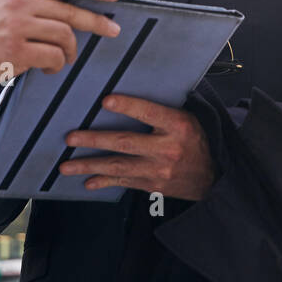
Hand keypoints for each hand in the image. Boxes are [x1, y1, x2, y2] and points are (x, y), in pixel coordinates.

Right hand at [0, 0, 120, 88]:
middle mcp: (20, 2)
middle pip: (71, 12)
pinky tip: (48, 68)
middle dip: (98, 22)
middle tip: (113, 29)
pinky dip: (56, 65)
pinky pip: (53, 58)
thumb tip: (67, 1)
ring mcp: (18, 26)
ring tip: (64, 57)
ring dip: (70, 51)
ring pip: (65, 36)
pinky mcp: (16, 51)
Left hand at [60, 94, 215, 200]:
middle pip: (125, 143)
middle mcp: (167, 149)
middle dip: (94, 140)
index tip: (106, 100)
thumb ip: (164, 111)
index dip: (128, 106)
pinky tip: (88, 181)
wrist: (216, 178)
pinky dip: (104, 182)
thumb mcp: (191, 119)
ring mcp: (159, 170)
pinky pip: (124, 182)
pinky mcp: (153, 185)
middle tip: (70, 138)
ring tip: (66, 166)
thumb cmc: (199, 140)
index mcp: (179, 126)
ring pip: (119, 167)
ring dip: (90, 165)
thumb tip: (131, 95)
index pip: (150, 112)